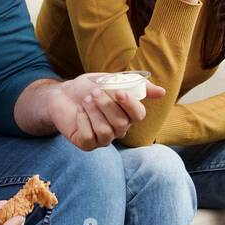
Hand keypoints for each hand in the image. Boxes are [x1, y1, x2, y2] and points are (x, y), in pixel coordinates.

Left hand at [47, 73, 165, 149]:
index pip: (139, 115)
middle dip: (106, 106)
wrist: (63, 93)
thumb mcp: (111, 80)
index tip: (118, 92)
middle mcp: (118, 129)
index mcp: (128, 114)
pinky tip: (79, 112)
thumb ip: (135, 85)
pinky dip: (82, 121)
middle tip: (94, 92)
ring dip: (93, 112)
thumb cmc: (89, 87)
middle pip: (121, 124)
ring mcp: (103, 139)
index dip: (130, 105)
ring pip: (105, 132)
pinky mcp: (87, 144)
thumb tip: (162, 92)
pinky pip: (89, 138)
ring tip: (85, 100)